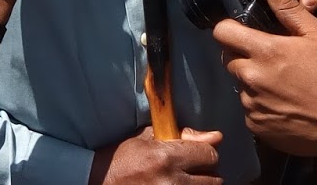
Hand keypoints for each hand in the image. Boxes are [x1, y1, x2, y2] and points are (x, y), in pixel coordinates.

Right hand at [88, 127, 224, 184]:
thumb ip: (184, 136)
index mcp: (166, 157)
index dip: (205, 152)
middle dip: (205, 172)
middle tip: (190, 170)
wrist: (99, 181)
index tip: (197, 154)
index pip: (210, 155)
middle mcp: (171, 182)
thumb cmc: (124, 158)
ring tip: (183, 180)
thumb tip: (216, 136)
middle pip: (215, 179)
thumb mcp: (148, 138)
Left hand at [214, 0, 316, 165]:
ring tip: (283, 83)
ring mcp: (253, 107)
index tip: (243, 31)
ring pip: (241, 86)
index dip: (230, 29)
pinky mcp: (259, 129)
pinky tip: (286, 104)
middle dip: (245, 56)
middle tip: (271, 57)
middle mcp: (252, 80)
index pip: (222, 33)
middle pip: (230, 60)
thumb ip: (287, 5)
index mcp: (265, 52)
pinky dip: (262, 106)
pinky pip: (251, 111)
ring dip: (254, 82)